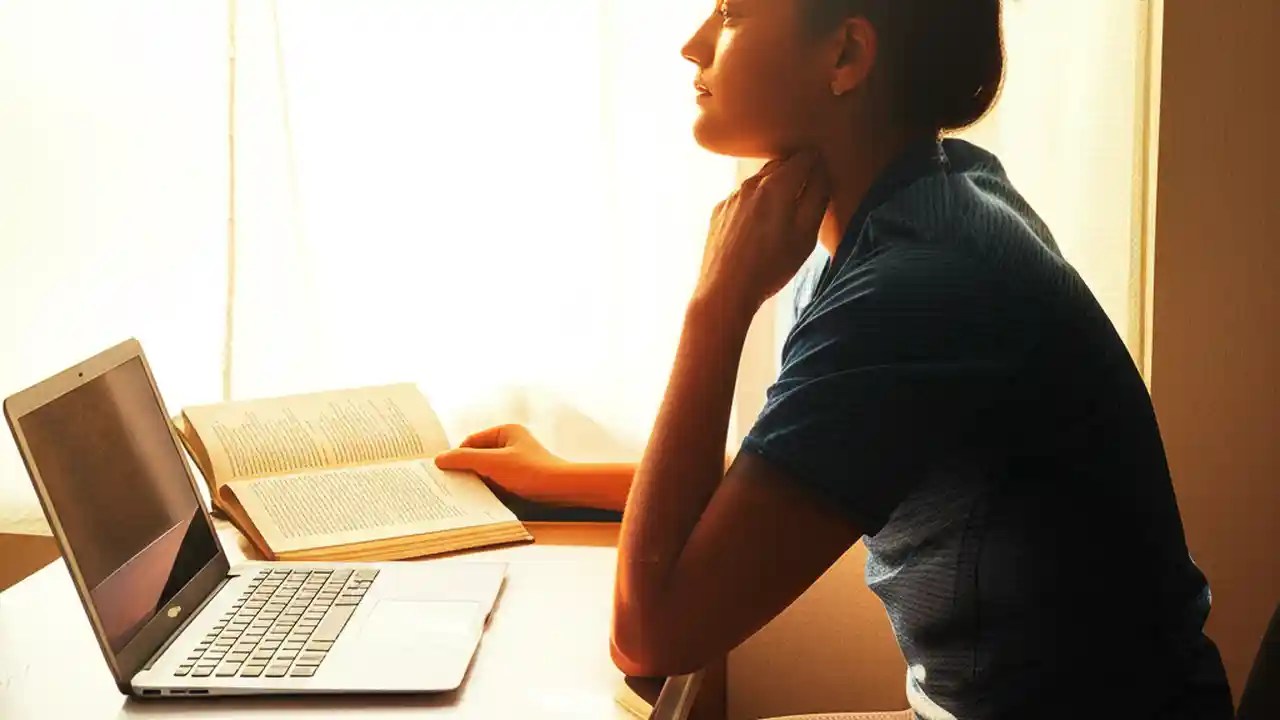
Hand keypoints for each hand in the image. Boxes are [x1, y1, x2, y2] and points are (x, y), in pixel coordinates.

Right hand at [433, 424, 567, 503]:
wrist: (561, 490)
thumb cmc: (532, 471)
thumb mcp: (493, 463)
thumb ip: (465, 459)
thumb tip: (440, 459)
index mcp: (506, 431)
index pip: (471, 441)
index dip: (458, 455)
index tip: (445, 471)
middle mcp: (511, 444)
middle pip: (478, 457)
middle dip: (467, 470)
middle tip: (451, 483)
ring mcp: (516, 462)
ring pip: (487, 471)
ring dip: (477, 481)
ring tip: (464, 493)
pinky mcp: (520, 479)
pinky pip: (497, 482)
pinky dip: (488, 489)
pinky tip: (481, 499)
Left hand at [696, 150, 830, 312]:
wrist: (725, 291)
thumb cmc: (770, 267)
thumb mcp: (806, 235)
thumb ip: (817, 198)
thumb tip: (822, 173)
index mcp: (776, 185)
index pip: (804, 157)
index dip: (817, 163)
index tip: (822, 177)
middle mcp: (751, 184)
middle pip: (780, 165)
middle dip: (796, 174)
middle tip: (808, 194)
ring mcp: (731, 197)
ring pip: (760, 182)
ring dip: (774, 190)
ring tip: (783, 216)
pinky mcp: (718, 212)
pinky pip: (742, 199)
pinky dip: (755, 205)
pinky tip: (758, 230)